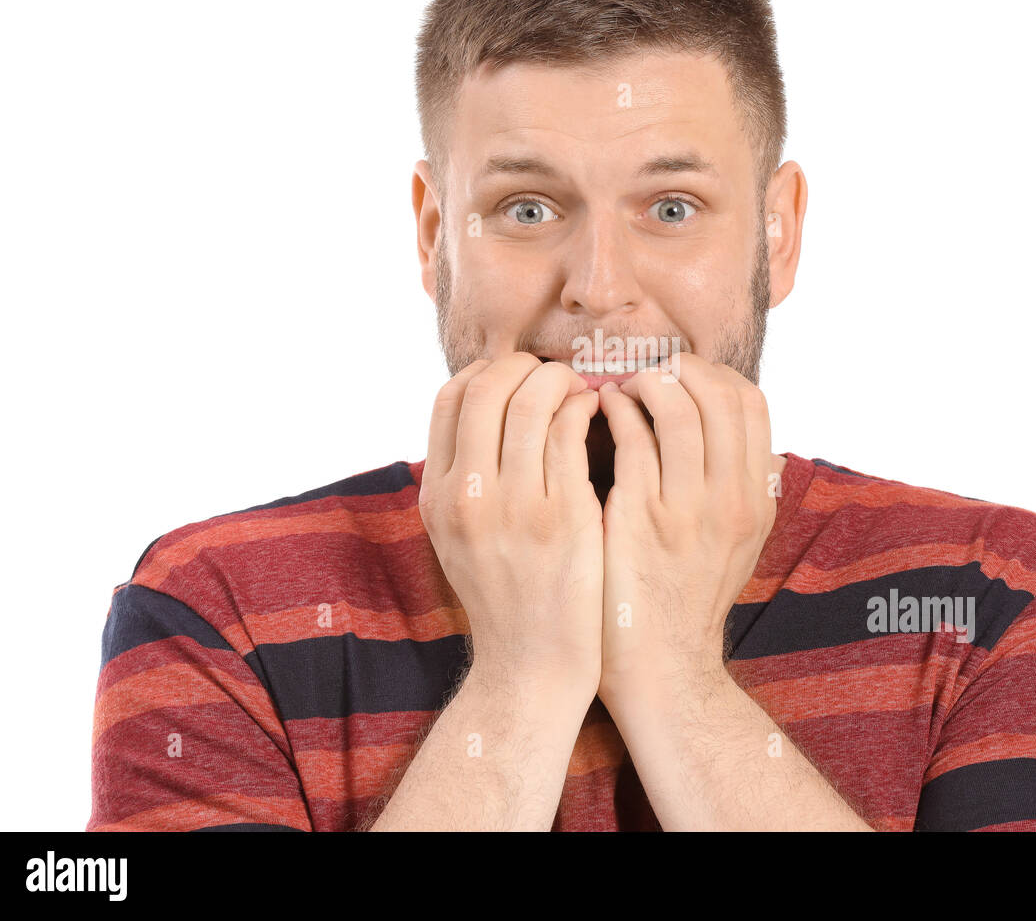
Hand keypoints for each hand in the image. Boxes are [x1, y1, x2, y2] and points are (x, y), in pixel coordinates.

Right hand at [418, 353, 603, 697]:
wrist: (531, 669)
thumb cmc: (506, 598)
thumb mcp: (459, 538)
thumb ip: (465, 477)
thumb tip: (489, 411)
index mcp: (437, 496)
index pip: (451, 398)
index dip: (488, 372)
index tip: (518, 378)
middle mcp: (467, 495)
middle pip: (487, 388)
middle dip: (526, 367)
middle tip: (556, 376)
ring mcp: (514, 505)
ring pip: (531, 402)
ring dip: (561, 381)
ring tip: (581, 389)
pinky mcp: (563, 517)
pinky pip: (571, 433)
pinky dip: (585, 409)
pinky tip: (598, 414)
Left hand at [595, 354, 777, 705]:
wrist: (661, 668)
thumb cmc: (687, 600)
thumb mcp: (738, 544)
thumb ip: (741, 488)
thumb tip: (745, 438)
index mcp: (758, 499)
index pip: (751, 402)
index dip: (713, 375)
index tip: (681, 377)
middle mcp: (732, 499)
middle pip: (719, 394)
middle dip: (678, 370)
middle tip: (646, 374)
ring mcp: (688, 509)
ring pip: (677, 408)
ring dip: (643, 384)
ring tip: (619, 390)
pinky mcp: (640, 520)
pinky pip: (632, 439)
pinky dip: (616, 412)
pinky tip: (599, 414)